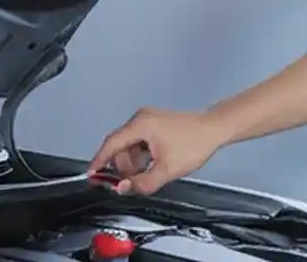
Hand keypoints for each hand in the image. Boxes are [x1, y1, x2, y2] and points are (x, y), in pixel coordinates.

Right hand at [88, 107, 227, 194]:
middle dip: (122, 166)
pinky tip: (151, 165)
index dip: (99, 161)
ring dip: (132, 162)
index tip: (91, 175)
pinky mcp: (155, 124)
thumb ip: (141, 182)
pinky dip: (140, 155)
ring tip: (146, 174)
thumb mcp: (167, 170)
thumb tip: (122, 188)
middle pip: (119, 146)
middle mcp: (141, 118)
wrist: (215, 129)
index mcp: (140, 125)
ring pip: (129, 145)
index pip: (111, 144)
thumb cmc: (194, 143)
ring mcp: (148, 120)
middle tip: (128, 182)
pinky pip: (138, 142)